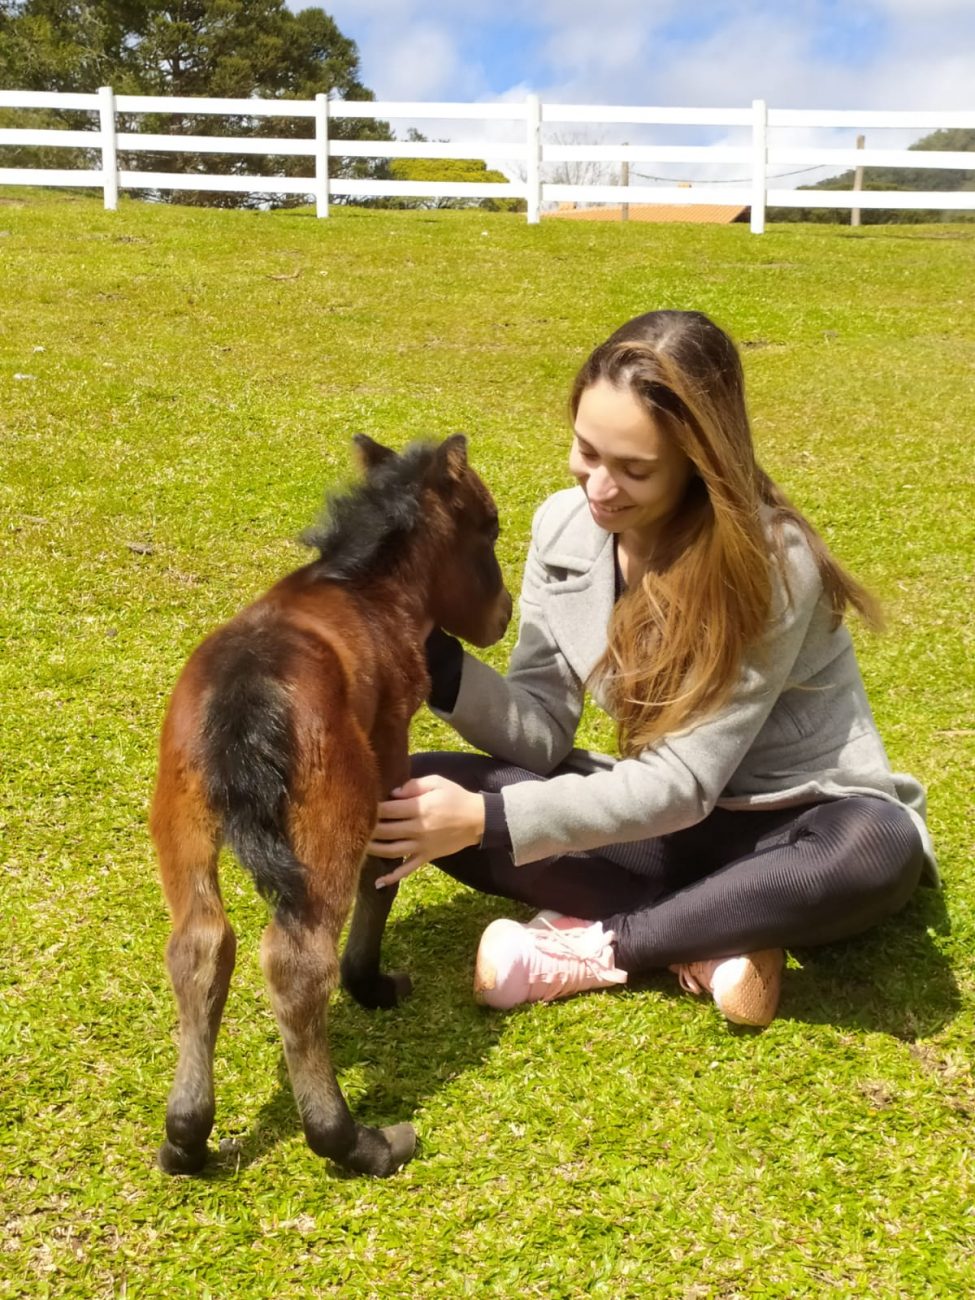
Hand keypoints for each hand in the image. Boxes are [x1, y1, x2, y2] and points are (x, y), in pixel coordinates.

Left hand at [367, 774, 484, 888]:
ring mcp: (422, 846)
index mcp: (420, 808)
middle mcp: (418, 829)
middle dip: (368, 828)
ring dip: (373, 850)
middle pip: (386, 830)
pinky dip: (393, 877)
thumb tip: (393, 793)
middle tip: (351, 825)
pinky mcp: (427, 856)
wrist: (478, 819)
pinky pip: (408, 869)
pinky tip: (378, 883)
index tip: (358, 805)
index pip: (389, 809)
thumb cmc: (456, 797)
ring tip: (356, 847)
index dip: (373, 808)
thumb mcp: (437, 782)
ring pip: (392, 850)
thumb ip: (413, 785)